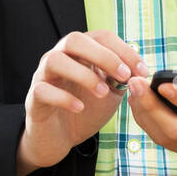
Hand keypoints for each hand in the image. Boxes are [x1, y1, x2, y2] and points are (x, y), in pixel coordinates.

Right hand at [19, 30, 150, 175]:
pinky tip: (80, 107)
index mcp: (80, 52)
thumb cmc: (85, 109)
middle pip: (75, 39)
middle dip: (103, 55)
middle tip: (124, 75)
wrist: (59, 138)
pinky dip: (63, 97)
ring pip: (55, 60)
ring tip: (103, 92)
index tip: (142, 71)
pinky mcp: (34, 98)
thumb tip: (140, 72)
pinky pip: (43, 90)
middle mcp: (59, 57)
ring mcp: (43, 76)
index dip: (124, 50)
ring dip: (83, 74)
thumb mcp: (110, 92)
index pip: (101, 37)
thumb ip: (122, 79)